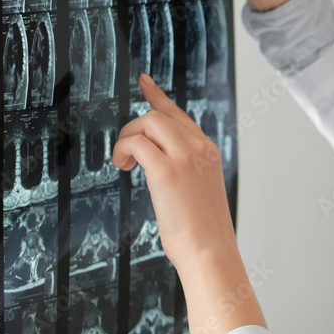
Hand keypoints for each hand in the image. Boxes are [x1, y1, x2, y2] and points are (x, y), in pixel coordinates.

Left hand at [111, 73, 235, 274]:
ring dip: (127, 137)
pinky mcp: (167, 170)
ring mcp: (185, 157)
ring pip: (147, 122)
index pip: (180, 115)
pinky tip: (123, 165)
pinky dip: (123, 150)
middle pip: (159, 115)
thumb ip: (185, 171)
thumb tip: (157, 166)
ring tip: (123, 161)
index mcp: (209, 152)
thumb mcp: (199, 192)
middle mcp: (200, 149)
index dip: (158, 96)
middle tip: (125, 152)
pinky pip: (136, 143)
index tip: (145, 82)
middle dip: (134, 127)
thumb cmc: (204, 231)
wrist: (210, 251)